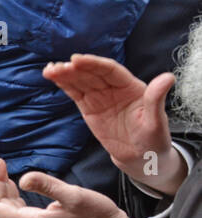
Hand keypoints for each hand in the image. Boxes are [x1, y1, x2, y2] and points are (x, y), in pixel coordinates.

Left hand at [0, 158, 136, 217]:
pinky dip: (14, 196)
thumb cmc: (97, 216)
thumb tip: (23, 178)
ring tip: (2, 169)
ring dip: (3, 189)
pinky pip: (21, 211)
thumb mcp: (73, 195)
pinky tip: (15, 185)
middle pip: (1, 208)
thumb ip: (46, 185)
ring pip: (10, 209)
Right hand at [44, 54, 183, 194]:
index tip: (77, 60)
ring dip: (64, 74)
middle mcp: (114, 88)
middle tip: (59, 67)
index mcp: (131, 87)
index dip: (93, 64)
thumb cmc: (154, 140)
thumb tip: (168, 77)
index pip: (110, 71)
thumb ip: (156, 99)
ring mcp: (99, 96)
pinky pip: (74, 92)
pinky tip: (51, 75)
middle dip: (74, 69)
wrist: (141, 157)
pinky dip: (62, 83)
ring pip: (80, 80)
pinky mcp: (88, 106)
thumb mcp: (157, 122)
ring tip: (49, 70)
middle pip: (91, 73)